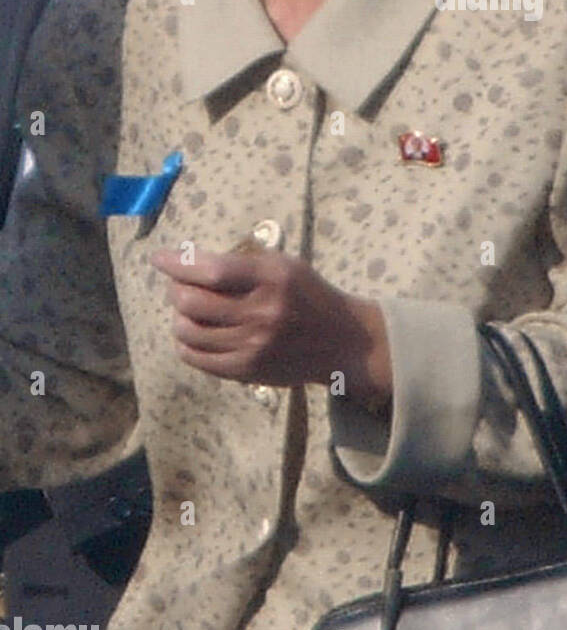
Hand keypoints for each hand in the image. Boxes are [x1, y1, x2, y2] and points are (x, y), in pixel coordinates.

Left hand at [151, 246, 391, 409]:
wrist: (342, 341)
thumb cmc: (308, 294)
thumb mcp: (284, 266)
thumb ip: (243, 263)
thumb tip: (190, 263)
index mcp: (272, 278)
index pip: (212, 270)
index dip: (178, 264)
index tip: (160, 258)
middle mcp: (261, 312)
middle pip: (192, 302)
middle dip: (175, 290)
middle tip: (178, 286)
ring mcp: (252, 346)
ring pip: (188, 332)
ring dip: (179, 317)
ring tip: (187, 311)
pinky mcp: (246, 371)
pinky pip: (197, 358)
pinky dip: (186, 343)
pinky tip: (193, 334)